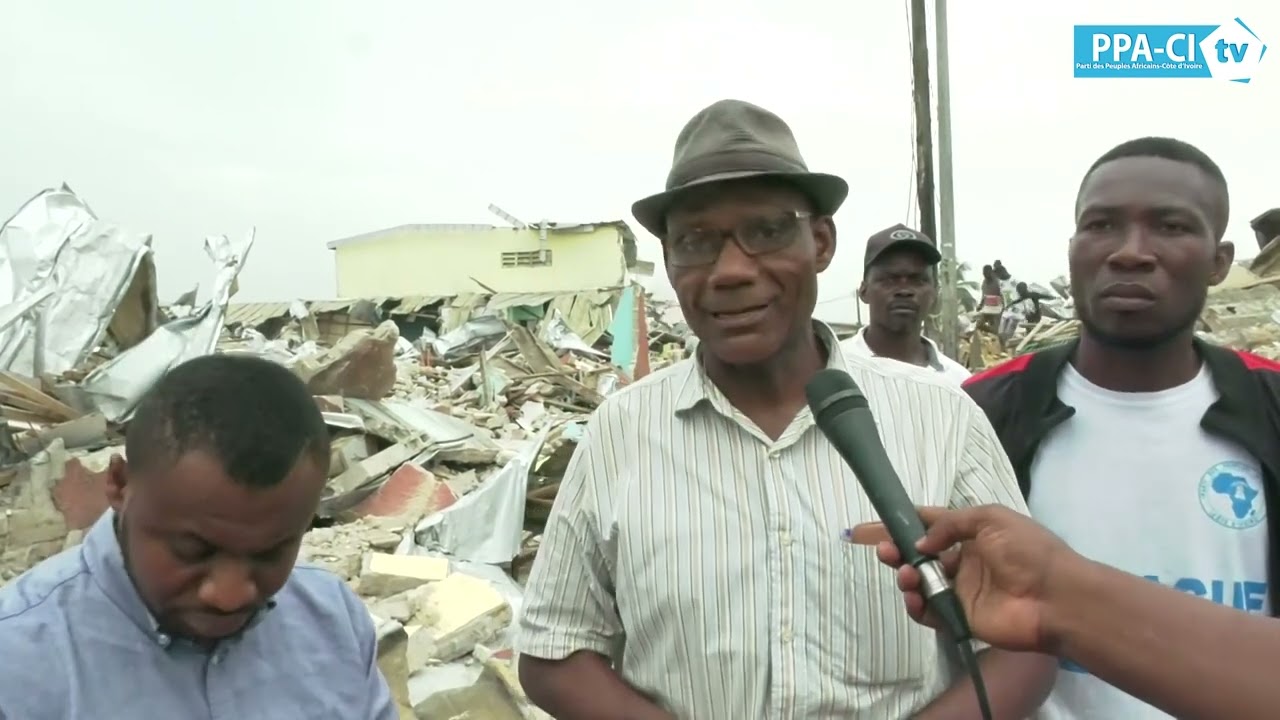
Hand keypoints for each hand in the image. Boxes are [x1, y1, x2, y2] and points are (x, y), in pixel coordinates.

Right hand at [848, 504, 1077, 653]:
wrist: (1055, 598)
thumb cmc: (1027, 551)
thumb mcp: (990, 518)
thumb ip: (950, 525)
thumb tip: (921, 544)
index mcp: (973, 534)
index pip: (931, 524)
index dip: (903, 522)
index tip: (872, 525)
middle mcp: (964, 561)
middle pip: (920, 555)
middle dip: (897, 550)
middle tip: (882, 551)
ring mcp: (961, 590)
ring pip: (921, 583)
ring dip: (906, 576)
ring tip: (905, 575)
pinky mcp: (960, 617)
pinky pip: (929, 611)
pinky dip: (916, 604)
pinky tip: (914, 596)